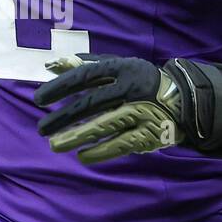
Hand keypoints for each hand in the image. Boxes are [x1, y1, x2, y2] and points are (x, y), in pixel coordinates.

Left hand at [34, 54, 182, 163]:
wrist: (182, 100)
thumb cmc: (138, 81)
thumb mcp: (117, 67)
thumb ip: (85, 66)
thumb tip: (51, 65)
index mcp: (122, 68)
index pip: (85, 76)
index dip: (60, 87)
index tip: (39, 99)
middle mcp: (131, 89)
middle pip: (91, 103)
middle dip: (63, 117)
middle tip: (42, 128)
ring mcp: (141, 112)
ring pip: (103, 126)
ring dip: (76, 137)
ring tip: (55, 145)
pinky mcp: (148, 134)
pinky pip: (119, 145)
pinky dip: (99, 152)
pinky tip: (82, 156)